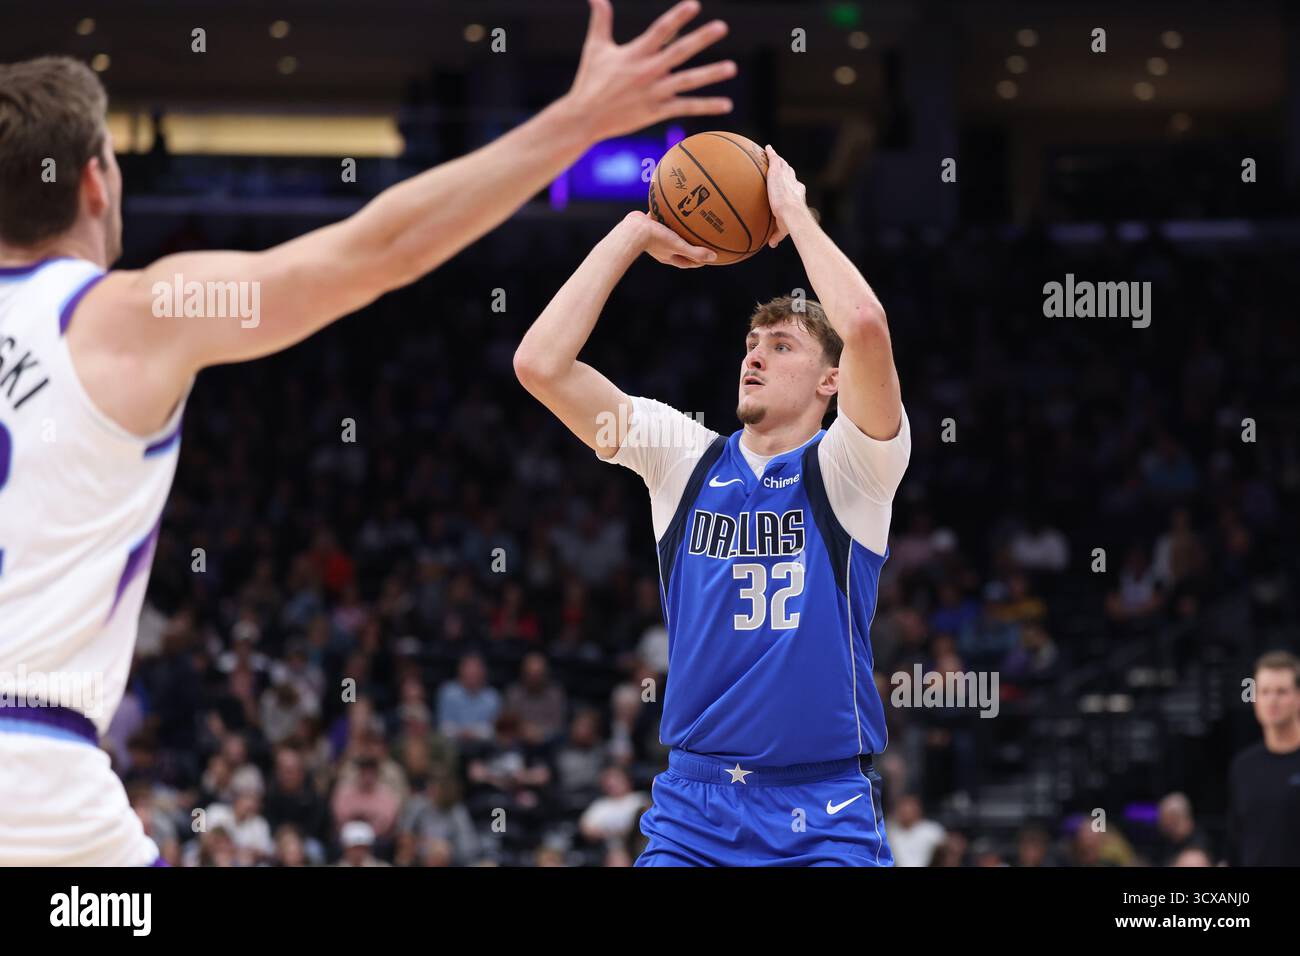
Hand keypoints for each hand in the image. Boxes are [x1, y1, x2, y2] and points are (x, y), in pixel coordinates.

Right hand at [567, 0, 735, 140]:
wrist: (583, 118)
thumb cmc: (589, 81)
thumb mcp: (594, 47)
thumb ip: (601, 20)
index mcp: (635, 53)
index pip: (660, 30)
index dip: (678, 16)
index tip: (695, 5)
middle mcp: (647, 71)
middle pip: (679, 51)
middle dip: (701, 38)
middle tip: (722, 26)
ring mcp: (653, 92)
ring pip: (687, 81)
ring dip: (711, 74)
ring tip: (732, 68)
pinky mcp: (656, 111)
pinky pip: (686, 107)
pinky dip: (707, 106)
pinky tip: (727, 105)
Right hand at [623, 211, 716, 266]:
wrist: (633, 228)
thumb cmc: (656, 238)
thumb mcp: (679, 245)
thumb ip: (695, 252)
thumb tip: (714, 257)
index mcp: (669, 256)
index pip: (687, 262)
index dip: (699, 262)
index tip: (710, 258)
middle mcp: (663, 248)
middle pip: (680, 249)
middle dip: (691, 247)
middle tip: (703, 241)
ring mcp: (655, 237)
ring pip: (672, 234)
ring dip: (681, 230)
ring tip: (690, 222)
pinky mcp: (650, 224)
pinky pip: (663, 219)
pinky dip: (670, 215)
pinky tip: (676, 206)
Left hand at [764, 145, 807, 246]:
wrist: (791, 212)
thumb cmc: (790, 222)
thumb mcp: (783, 229)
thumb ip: (776, 235)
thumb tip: (772, 245)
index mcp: (797, 194)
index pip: (794, 186)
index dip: (791, 184)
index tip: (788, 183)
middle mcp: (794, 182)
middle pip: (790, 173)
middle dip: (786, 169)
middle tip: (780, 166)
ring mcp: (786, 176)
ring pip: (783, 164)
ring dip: (778, 160)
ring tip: (772, 155)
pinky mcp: (778, 171)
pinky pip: (774, 159)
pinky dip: (771, 153)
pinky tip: (766, 148)